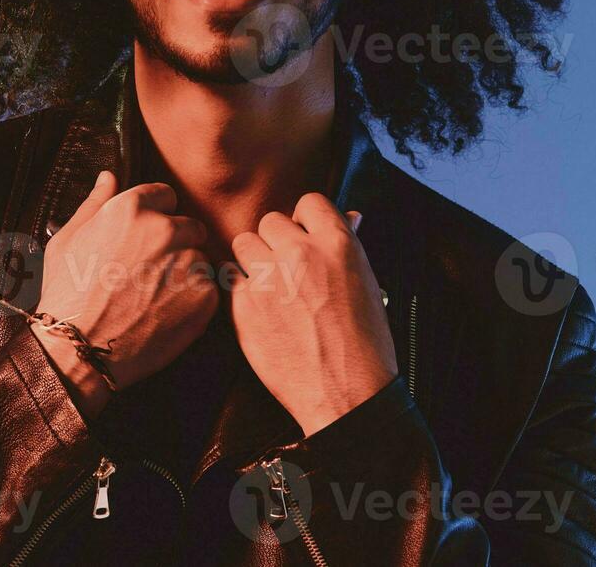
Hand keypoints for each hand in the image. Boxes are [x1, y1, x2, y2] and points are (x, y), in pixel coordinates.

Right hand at [33, 171, 218, 418]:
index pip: (166, 196)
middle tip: (151, 273)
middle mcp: (164, 230)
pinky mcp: (204, 296)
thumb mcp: (67, 239)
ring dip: (185, 274)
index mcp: (132, 209)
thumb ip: (95, 203)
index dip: (156, 217)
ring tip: (155, 298)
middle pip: (189, 226)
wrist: (79, 348)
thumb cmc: (67, 294)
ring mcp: (186, 262)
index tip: (146, 239)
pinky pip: (209, 289)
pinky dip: (194, 302)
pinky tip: (166, 314)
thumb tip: (109, 177)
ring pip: (199, 259)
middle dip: (176, 244)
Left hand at [228, 192, 397, 436]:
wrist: (347, 393)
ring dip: (253, 260)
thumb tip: (350, 215)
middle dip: (276, 242)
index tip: (303, 237)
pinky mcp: (243, 305)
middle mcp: (300, 254)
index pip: (308, 202)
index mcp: (337, 244)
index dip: (305, 221)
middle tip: (287, 269)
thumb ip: (348, 245)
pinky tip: (257, 307)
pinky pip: (229, 277)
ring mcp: (268, 279)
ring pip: (244, 243)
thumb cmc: (364, 343)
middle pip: (270, 221)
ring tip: (269, 285)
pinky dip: (240, 289)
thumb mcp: (366, 284)